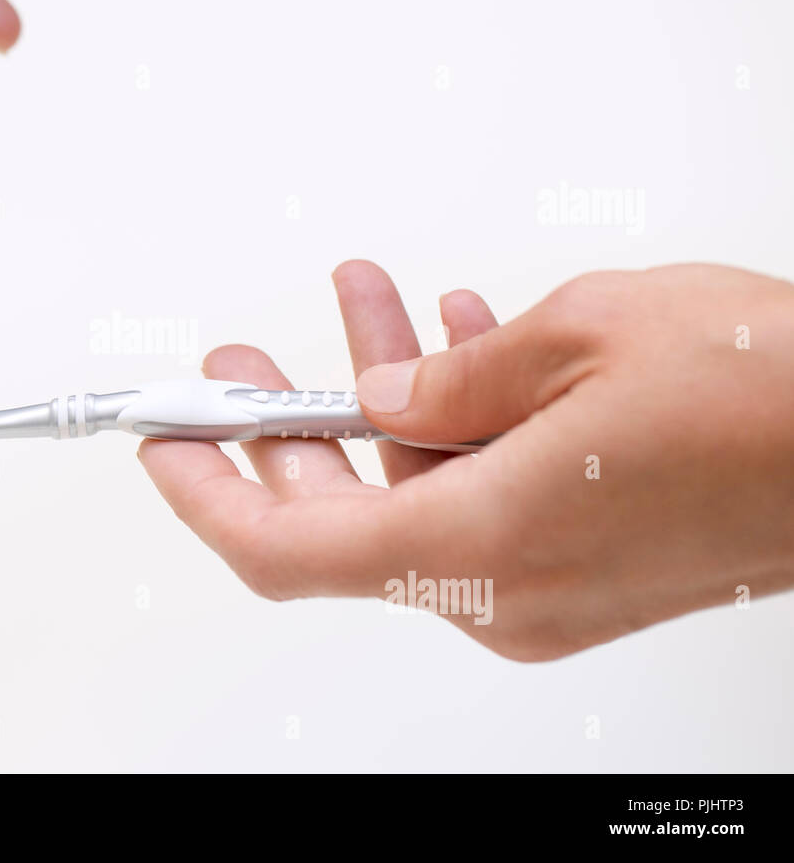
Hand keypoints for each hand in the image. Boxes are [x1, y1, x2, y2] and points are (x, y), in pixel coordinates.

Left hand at [139, 261, 793, 660]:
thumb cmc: (767, 395)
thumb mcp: (574, 338)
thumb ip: (447, 374)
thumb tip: (380, 391)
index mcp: (478, 546)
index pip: (285, 549)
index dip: (206, 495)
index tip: (164, 443)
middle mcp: (500, 593)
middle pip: (342, 523)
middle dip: (287, 429)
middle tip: (246, 360)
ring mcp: (542, 591)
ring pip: (414, 496)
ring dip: (379, 402)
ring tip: (364, 304)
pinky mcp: (579, 571)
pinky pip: (477, 501)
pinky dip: (450, 429)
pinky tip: (454, 342)